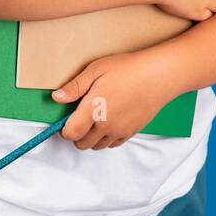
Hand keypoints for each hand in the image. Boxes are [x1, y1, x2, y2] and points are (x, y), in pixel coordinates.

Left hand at [50, 49, 183, 149]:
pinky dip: (106, 138)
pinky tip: (108, 122)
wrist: (158, 76)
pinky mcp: (131, 132)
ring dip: (91, 137)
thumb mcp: (96, 70)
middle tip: (79, 117)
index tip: (65, 119)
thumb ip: (75, 86)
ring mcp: (119, 131)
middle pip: (81, 143)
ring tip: (94, 119)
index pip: (70, 133)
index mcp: (93, 110)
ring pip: (97, 146)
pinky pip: (112, 144)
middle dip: (76, 134)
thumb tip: (57, 98)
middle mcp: (105, 125)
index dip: (63, 129)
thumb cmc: (128, 69)